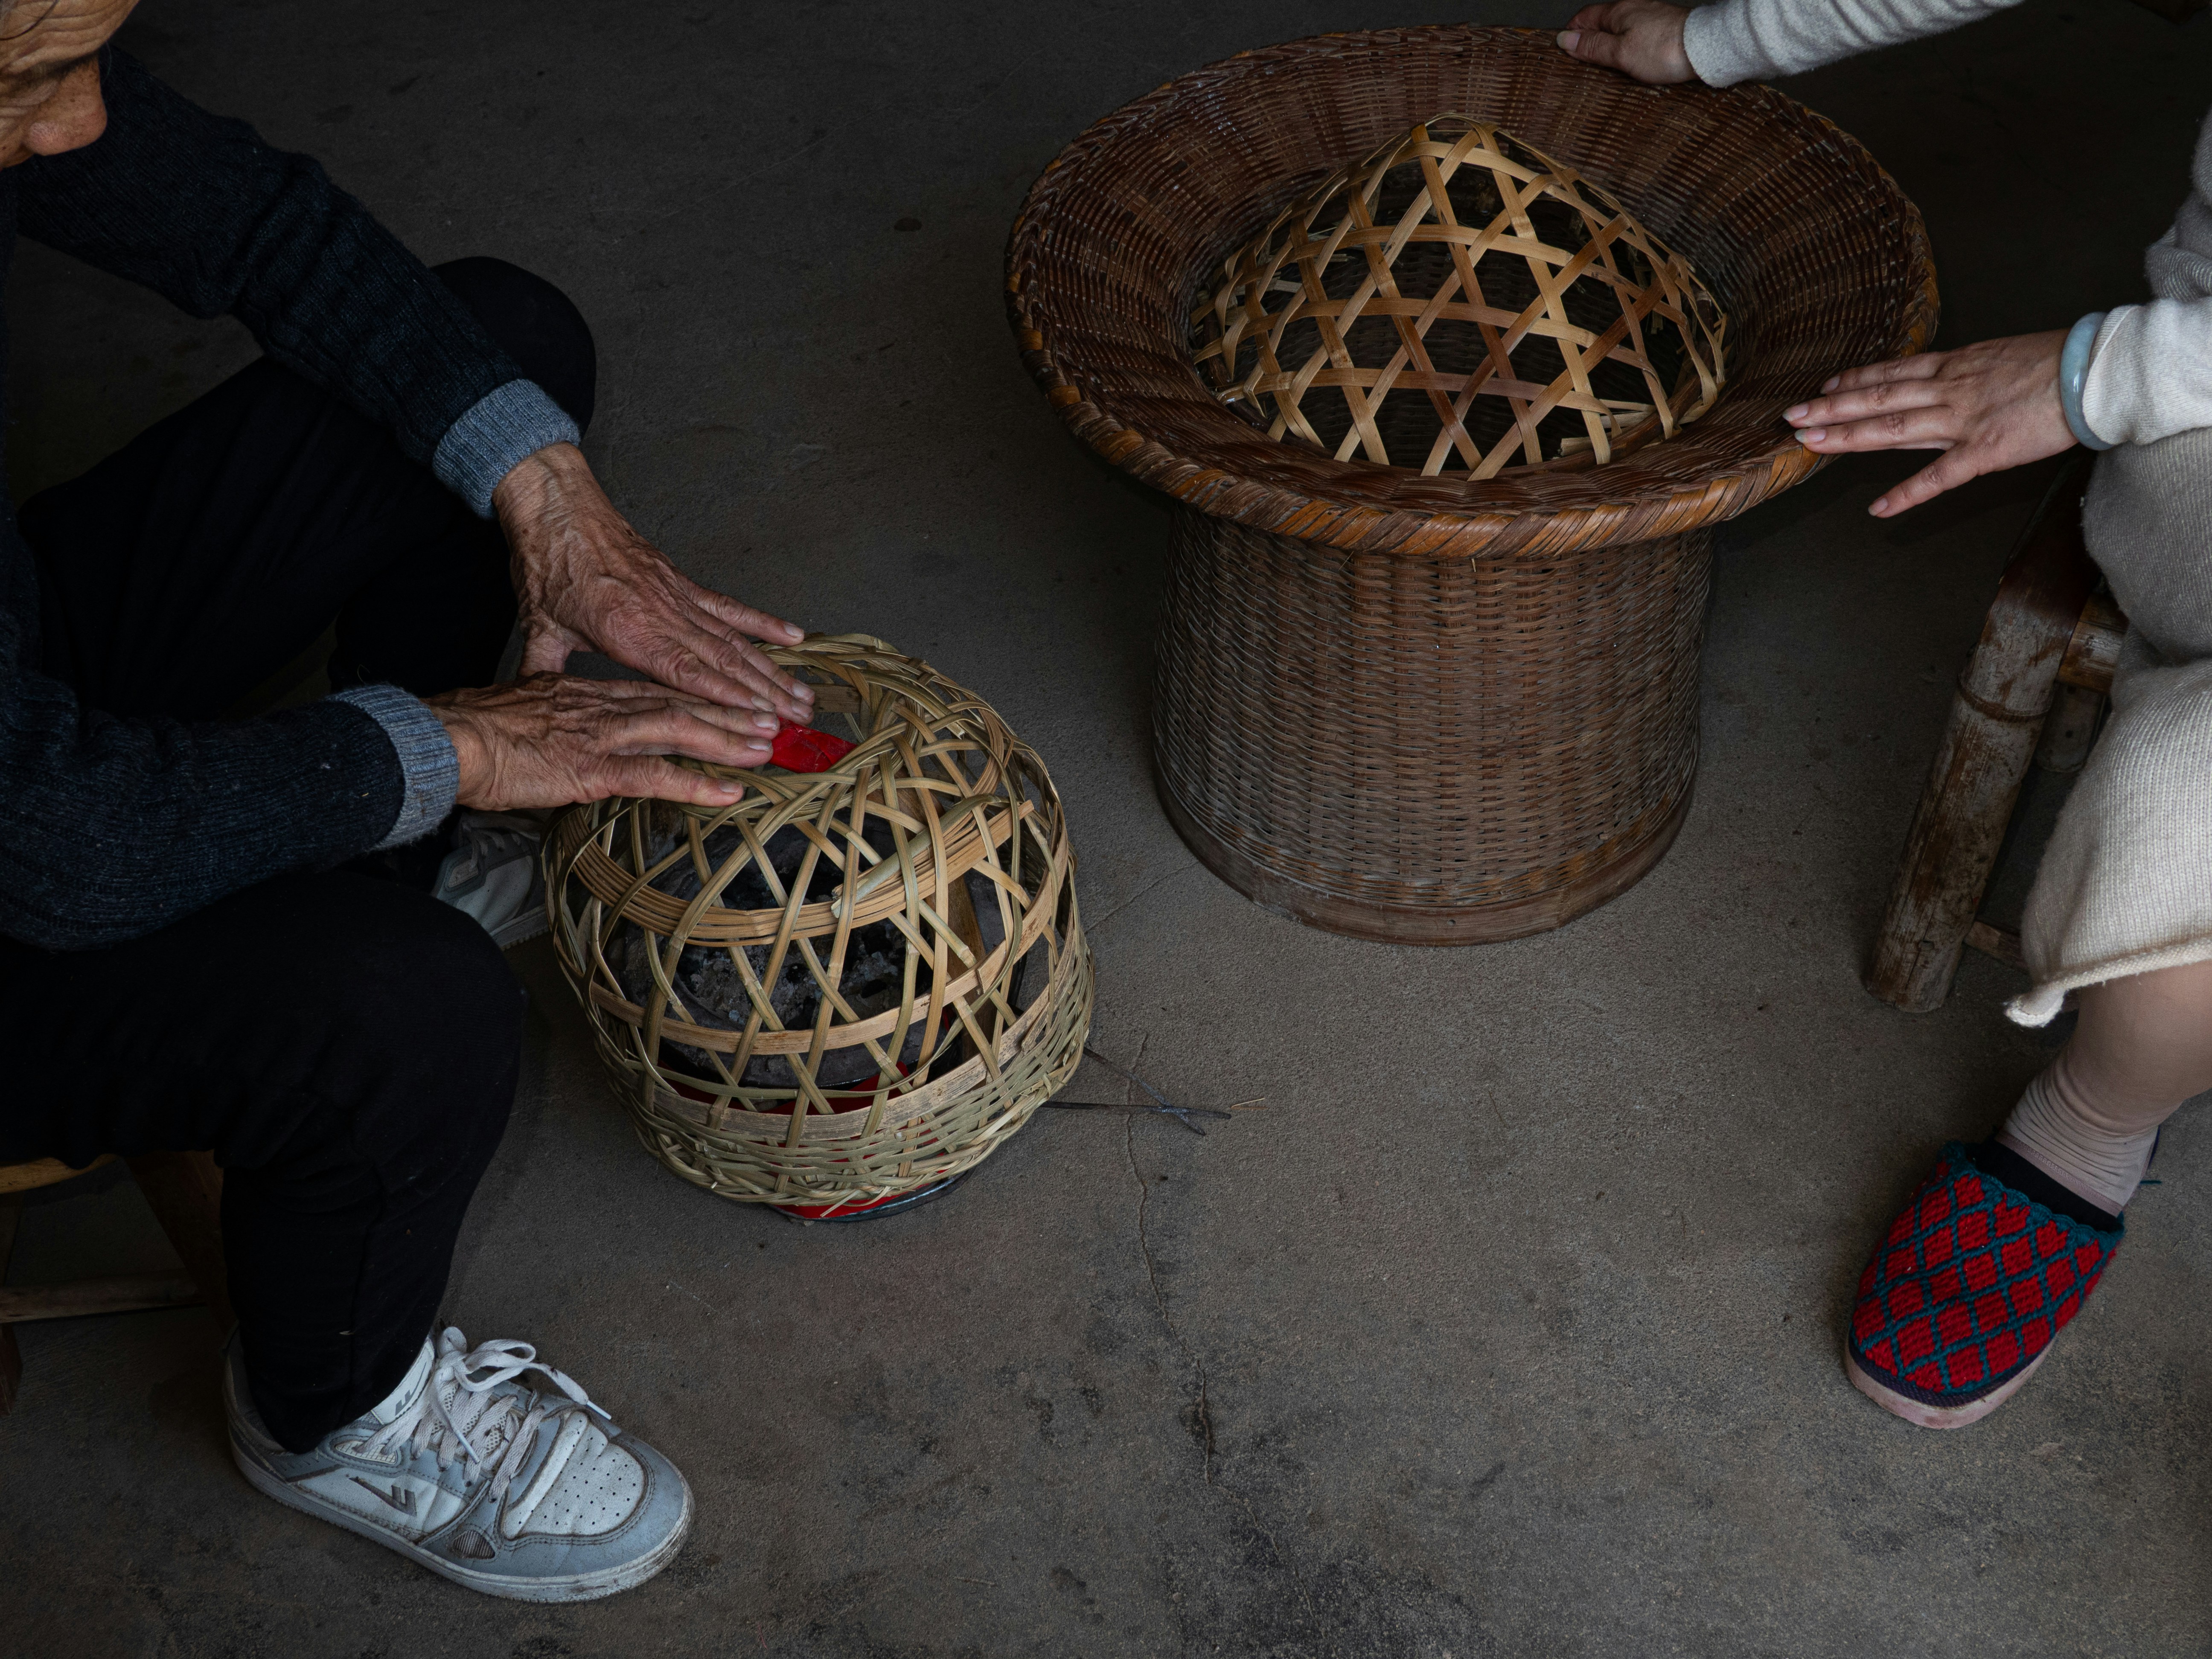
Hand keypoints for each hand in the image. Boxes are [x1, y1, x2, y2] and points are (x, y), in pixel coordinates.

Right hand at [427, 674, 775, 810]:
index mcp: (590, 694)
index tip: (736, 701)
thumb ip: (561, 721)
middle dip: (730, 713)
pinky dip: (694, 784)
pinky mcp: (591, 767)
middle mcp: (604, 707)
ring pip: (678, 731)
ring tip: (766, 749)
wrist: (448, 739)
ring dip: (727, 741)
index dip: (703, 696)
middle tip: (772, 721)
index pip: (658, 691)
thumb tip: (573, 734)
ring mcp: (601, 735)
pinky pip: (653, 775)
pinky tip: (727, 793)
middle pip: (680, 705)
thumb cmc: (479, 731)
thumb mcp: (528, 713)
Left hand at [494, 443, 815, 722]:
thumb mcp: (537, 625)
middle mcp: (661, 613)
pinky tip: (794, 636)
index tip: (759, 718)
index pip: (686, 672)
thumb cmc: (548, 566)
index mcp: (627, 630)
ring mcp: (677, 596)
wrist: (558, 511)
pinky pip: (730, 606)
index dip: (727, 698)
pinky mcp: (682, 582)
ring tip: (802, 694)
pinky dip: (763, 622)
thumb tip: (534, 705)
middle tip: (798, 719)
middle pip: (724, 659)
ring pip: (734, 638)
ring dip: (771, 668)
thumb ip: (543, 670)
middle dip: (765, 693)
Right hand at [1557, 1, 1695, 83]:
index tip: (1565, 52)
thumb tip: (1565, 40)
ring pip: (1620, 30)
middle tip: (1583, 65)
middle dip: (1590, 42)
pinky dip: (1628, 48)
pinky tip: (1632, 62)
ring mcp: (1650, 18)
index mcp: (1617, 11)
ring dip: (1610, 46)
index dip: (1571, 34)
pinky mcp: (1664, 29)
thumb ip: (1591, 47)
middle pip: (1602, 24)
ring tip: (1607, 67)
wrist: (1704, 48)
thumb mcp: (1619, 53)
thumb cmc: (1664, 49)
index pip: (1584, 17)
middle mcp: (1633, 9)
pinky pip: (1637, 36)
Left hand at [1784, 332, 2074, 516]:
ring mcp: (1962, 421)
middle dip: (1831, 408)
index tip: (1824, 386)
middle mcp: (1948, 391)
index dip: (1854, 380)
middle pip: (1877, 399)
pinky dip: (1907, 494)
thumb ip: (1966, 371)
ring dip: (1846, 437)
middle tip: (1791, 415)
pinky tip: (1878, 509)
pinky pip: (1937, 476)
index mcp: (1954, 366)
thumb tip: (1943, 376)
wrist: (2092, 371)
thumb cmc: (2054, 362)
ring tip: (1809, 443)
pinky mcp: (1984, 451)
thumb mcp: (1999, 354)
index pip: (1892, 373)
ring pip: (1892, 429)